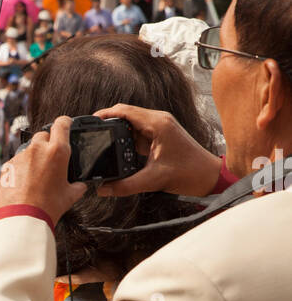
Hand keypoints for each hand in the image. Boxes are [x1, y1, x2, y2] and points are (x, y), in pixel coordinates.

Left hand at [0, 116, 85, 225]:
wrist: (21, 218)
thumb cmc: (45, 207)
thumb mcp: (69, 197)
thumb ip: (77, 187)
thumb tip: (80, 186)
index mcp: (57, 151)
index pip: (62, 124)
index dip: (65, 122)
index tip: (66, 124)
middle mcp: (37, 149)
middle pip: (43, 136)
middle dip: (48, 144)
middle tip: (52, 160)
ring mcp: (20, 157)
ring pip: (29, 150)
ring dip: (34, 158)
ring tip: (38, 177)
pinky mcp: (8, 166)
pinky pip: (17, 162)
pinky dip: (22, 169)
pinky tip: (26, 184)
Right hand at [91, 105, 222, 197]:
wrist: (209, 177)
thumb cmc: (189, 173)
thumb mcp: (153, 180)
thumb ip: (125, 186)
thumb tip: (103, 189)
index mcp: (157, 124)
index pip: (124, 111)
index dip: (105, 114)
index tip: (91, 122)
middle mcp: (158, 120)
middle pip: (126, 114)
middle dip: (109, 123)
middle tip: (93, 135)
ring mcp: (160, 127)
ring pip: (131, 123)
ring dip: (118, 132)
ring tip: (102, 143)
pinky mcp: (160, 135)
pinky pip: (138, 133)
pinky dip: (127, 140)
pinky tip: (119, 151)